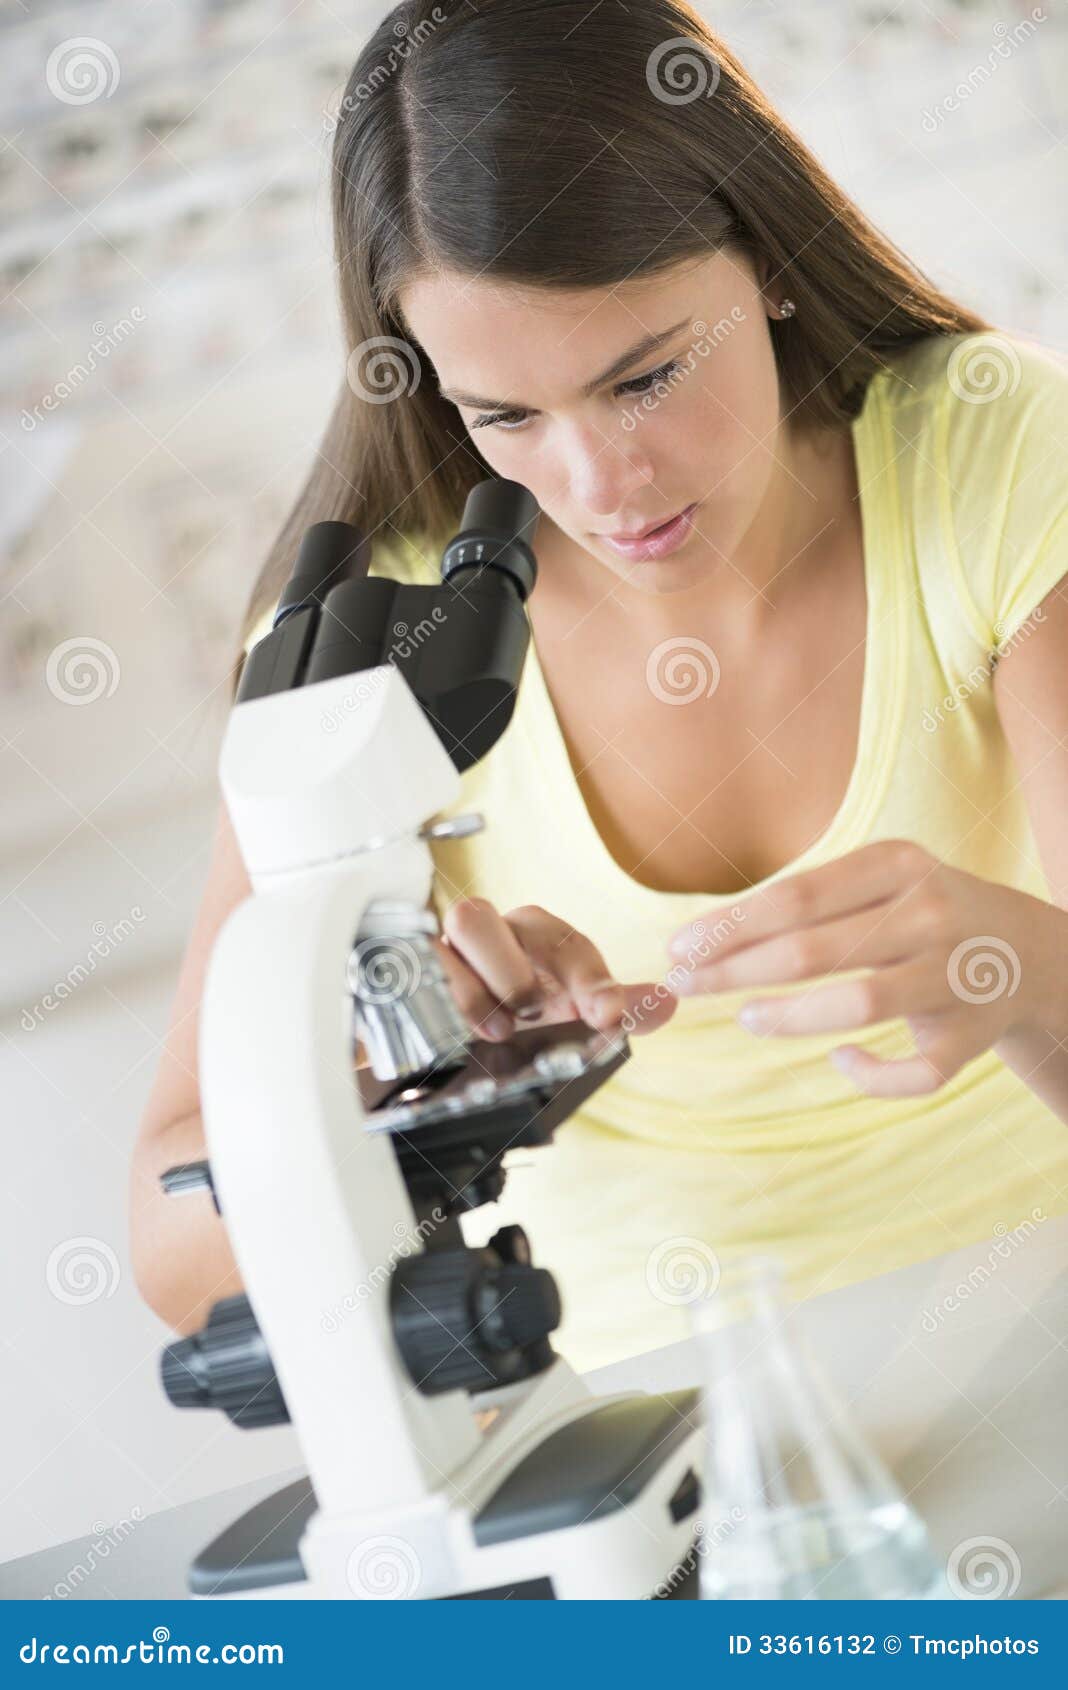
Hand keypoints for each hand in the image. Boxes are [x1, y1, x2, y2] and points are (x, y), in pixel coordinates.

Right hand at [438, 897, 677, 1041]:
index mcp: (533, 934)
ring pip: (451, 933)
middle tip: (533, 1013)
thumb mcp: (570, 1012)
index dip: (590, 980)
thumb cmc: (522, 1009)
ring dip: (473, 986)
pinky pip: (415, 967)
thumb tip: (668, 1002)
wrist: (464, 1032)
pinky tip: (456, 1032)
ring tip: (499, 1029)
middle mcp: (486, 931)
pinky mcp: (410, 972)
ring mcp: (444, 949)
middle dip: (512, 969)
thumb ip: (618, 1007)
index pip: (563, 943)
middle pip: (485, 917)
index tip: (609, 1017)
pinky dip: (438, 997)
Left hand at [666, 839, 1065, 1096]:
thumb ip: (807, 902)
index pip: (796, 897)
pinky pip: (917, 1072)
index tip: (679, 948)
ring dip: (790, 1018)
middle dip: (735, 971)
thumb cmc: (919, 912)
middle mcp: (931, 913)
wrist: (1028, 949)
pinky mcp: (974, 1035)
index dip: (730, 927)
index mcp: (899, 865)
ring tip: (747, 1018)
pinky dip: (871, 1077)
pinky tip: (841, 1061)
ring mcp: (956, 975)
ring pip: (861, 1004)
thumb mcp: (877, 880)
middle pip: (814, 950)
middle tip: (684, 986)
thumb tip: (704, 939)